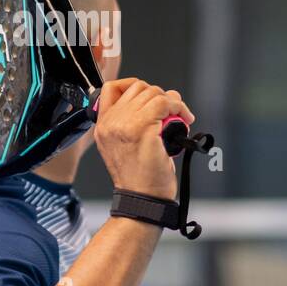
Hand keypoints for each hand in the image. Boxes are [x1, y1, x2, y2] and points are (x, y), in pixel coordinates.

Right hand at [93, 78, 194, 201]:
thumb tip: (158, 101)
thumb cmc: (139, 178)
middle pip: (138, 87)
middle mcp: (110, 123)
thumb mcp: (123, 147)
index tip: (150, 96)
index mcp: (103, 126)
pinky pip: (164, 103)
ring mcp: (125, 124)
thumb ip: (129, 123)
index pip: (111, 88)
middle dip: (159, 95)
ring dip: (172, 102)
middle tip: (172, 112)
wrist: (142, 200)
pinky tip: (184, 119)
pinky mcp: (143, 129)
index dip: (133, 85)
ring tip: (180, 117)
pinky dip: (178, 107)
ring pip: (153, 93)